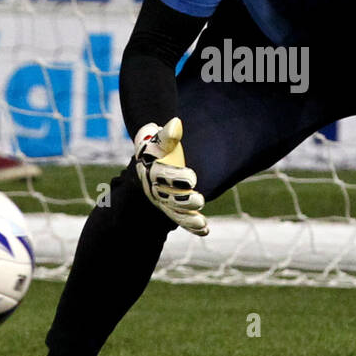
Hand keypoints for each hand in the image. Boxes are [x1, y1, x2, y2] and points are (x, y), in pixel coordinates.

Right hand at [133, 117, 208, 235]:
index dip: (176, 178)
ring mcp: (163, 201)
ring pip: (174, 212)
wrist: (153, 158)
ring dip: (187, 219)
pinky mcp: (172, 209)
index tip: (192, 178)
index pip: (161, 176)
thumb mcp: (158, 138)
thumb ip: (167, 134)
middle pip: (167, 197)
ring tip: (202, 222)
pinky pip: (181, 220)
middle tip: (199, 200)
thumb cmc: (157, 147)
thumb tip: (176, 124)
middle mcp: (155, 189)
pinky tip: (205, 230)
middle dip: (183, 201)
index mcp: (150, 171)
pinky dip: (192, 226)